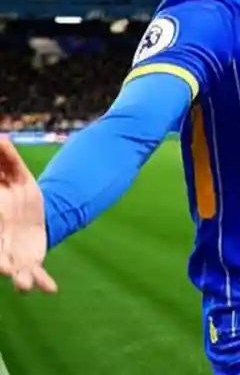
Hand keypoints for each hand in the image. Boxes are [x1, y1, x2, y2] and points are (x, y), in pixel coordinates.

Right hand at [0, 139, 56, 293]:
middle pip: (0, 255)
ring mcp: (15, 252)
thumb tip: (3, 135)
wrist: (22, 203)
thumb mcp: (11, 170)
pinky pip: (37, 272)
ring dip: (21, 278)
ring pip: (17, 268)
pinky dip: (42, 282)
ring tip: (25, 287)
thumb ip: (6, 157)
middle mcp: (1, 240)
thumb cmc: (10, 187)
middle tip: (8, 271)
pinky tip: (50, 289)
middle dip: (2, 265)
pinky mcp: (31, 258)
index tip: (2, 262)